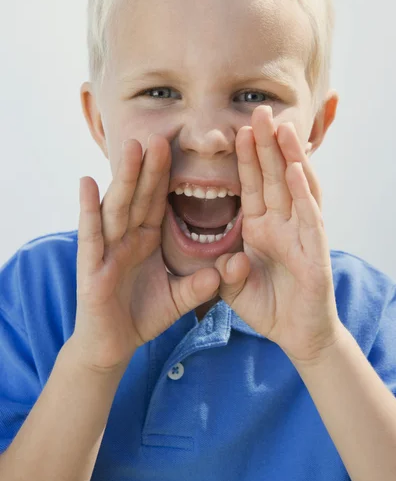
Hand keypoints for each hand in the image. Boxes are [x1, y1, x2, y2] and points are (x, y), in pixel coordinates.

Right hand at [72, 134, 219, 373]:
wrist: (112, 346)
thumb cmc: (141, 316)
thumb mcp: (178, 299)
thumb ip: (200, 286)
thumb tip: (223, 272)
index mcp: (146, 238)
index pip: (158, 201)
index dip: (166, 175)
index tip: (177, 145)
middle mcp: (126, 237)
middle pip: (139, 196)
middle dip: (149, 167)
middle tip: (159, 135)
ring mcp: (107, 249)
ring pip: (118, 207)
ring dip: (124, 178)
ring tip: (132, 147)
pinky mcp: (91, 267)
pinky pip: (92, 235)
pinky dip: (88, 209)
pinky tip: (87, 182)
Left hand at [215, 105, 341, 365]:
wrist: (295, 335)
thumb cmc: (267, 307)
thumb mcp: (235, 287)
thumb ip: (227, 272)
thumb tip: (232, 258)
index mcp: (260, 227)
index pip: (253, 186)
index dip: (246, 159)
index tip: (238, 130)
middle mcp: (282, 223)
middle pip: (275, 177)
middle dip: (267, 145)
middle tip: (260, 111)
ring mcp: (301, 234)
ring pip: (296, 187)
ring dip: (289, 157)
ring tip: (281, 127)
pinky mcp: (315, 251)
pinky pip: (309, 217)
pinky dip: (304, 193)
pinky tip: (297, 169)